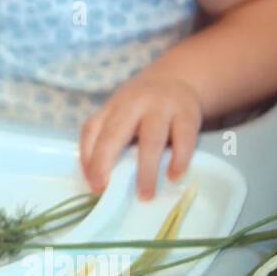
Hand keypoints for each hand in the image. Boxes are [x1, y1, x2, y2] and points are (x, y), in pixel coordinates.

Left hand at [80, 76, 202, 200]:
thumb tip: (97, 179)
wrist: (177, 80)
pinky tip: (174, 177)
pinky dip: (179, 159)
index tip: (92, 184)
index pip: (92, 129)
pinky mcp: (187, 114)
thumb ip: (108, 139)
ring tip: (145, 195)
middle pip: (116, 133)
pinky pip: (183, 139)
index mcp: (112, 107)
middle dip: (106, 162)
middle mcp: (133, 104)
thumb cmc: (141, 109)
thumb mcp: (120, 115)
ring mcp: (161, 107)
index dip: (88, 157)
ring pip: (151, 139)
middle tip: (106, 190)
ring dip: (146, 169)